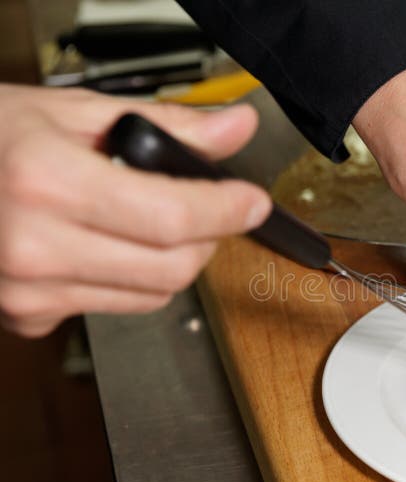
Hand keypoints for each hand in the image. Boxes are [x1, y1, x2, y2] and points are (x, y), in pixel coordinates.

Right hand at [0, 85, 270, 336]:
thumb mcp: (74, 113)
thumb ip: (167, 126)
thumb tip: (233, 128)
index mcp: (46, 183)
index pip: (172, 217)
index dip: (227, 210)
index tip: (252, 202)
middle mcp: (33, 247)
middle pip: (173, 268)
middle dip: (207, 237)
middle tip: (206, 207)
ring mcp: (28, 292)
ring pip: (152, 295)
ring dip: (173, 259)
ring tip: (149, 219)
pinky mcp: (27, 318)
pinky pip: (115, 306)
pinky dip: (132, 277)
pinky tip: (106, 243)